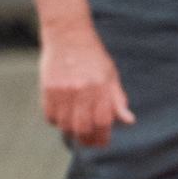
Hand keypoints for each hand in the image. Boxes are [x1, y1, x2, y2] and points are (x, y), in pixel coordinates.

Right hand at [38, 25, 134, 146]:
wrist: (68, 35)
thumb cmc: (93, 57)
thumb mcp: (111, 76)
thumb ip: (118, 100)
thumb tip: (129, 120)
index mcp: (101, 88)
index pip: (103, 123)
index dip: (102, 137)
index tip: (101, 143)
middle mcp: (83, 91)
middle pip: (83, 128)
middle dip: (86, 139)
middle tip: (87, 140)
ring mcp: (64, 90)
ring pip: (65, 125)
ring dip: (70, 132)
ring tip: (74, 129)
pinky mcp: (48, 89)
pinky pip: (50, 116)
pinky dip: (55, 122)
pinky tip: (61, 117)